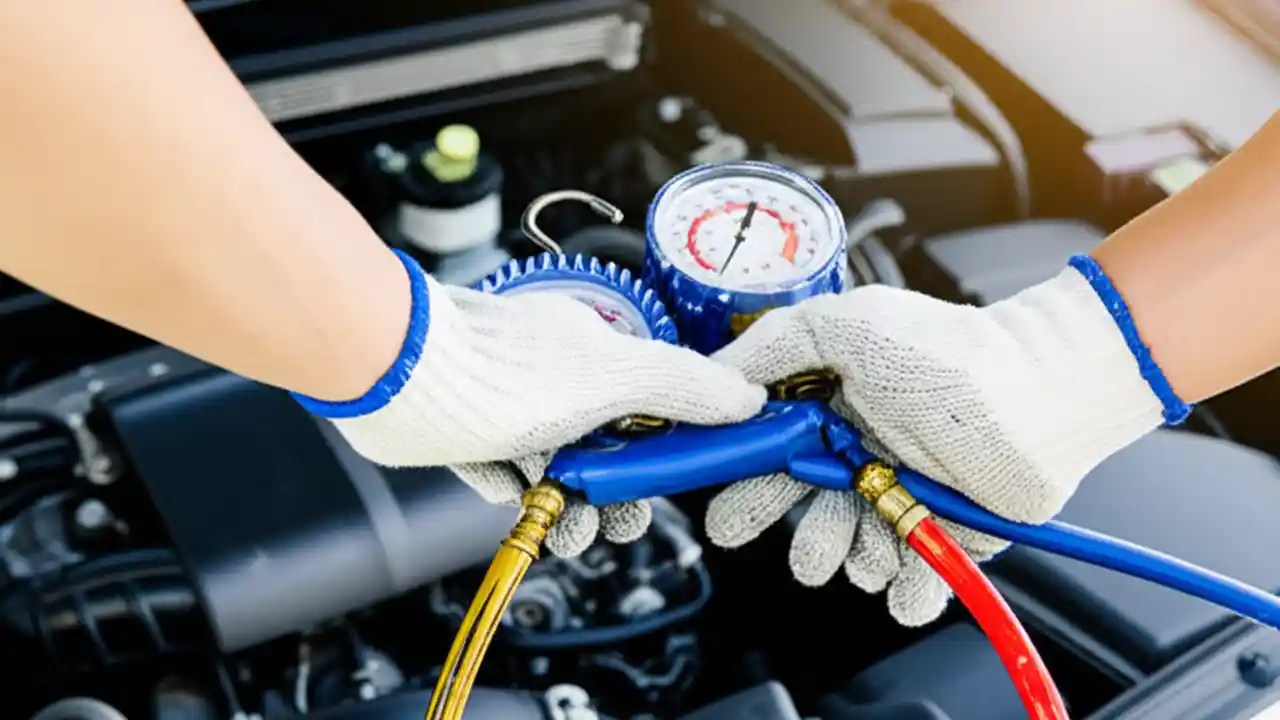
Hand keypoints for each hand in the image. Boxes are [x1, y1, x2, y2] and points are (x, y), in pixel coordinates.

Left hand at [296, 251, 766, 556]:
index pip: (649, 405)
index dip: (663, 452)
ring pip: (552, 464)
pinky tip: (513, 497)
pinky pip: (498, 467)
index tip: (668, 486)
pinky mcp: (462, 429)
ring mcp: (505, 401)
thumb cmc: (506, 371)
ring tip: (567, 530)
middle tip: (613, 524)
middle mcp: (553, 373)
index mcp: (596, 353)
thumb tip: (749, 396)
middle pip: (602, 444)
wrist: (399, 374)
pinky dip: (510, 488)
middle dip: (613, 493)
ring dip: (566, 504)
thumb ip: (682, 385)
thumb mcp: (616, 377)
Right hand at [706, 260, 1179, 624]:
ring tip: (876, 534)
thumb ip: (773, 344)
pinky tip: (904, 579)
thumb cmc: (951, 353)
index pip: (767, 460)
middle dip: (800, 538)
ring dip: (855, 557)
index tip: (729, 512)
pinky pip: (910, 587)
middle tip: (811, 543)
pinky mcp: (944, 539)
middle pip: (802, 519)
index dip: (745, 487)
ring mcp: (900, 500)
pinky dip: (905, 594)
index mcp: (828, 411)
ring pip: (852, 558)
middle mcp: (858, 459)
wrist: (1040, 393)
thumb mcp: (845, 325)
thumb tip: (714, 375)